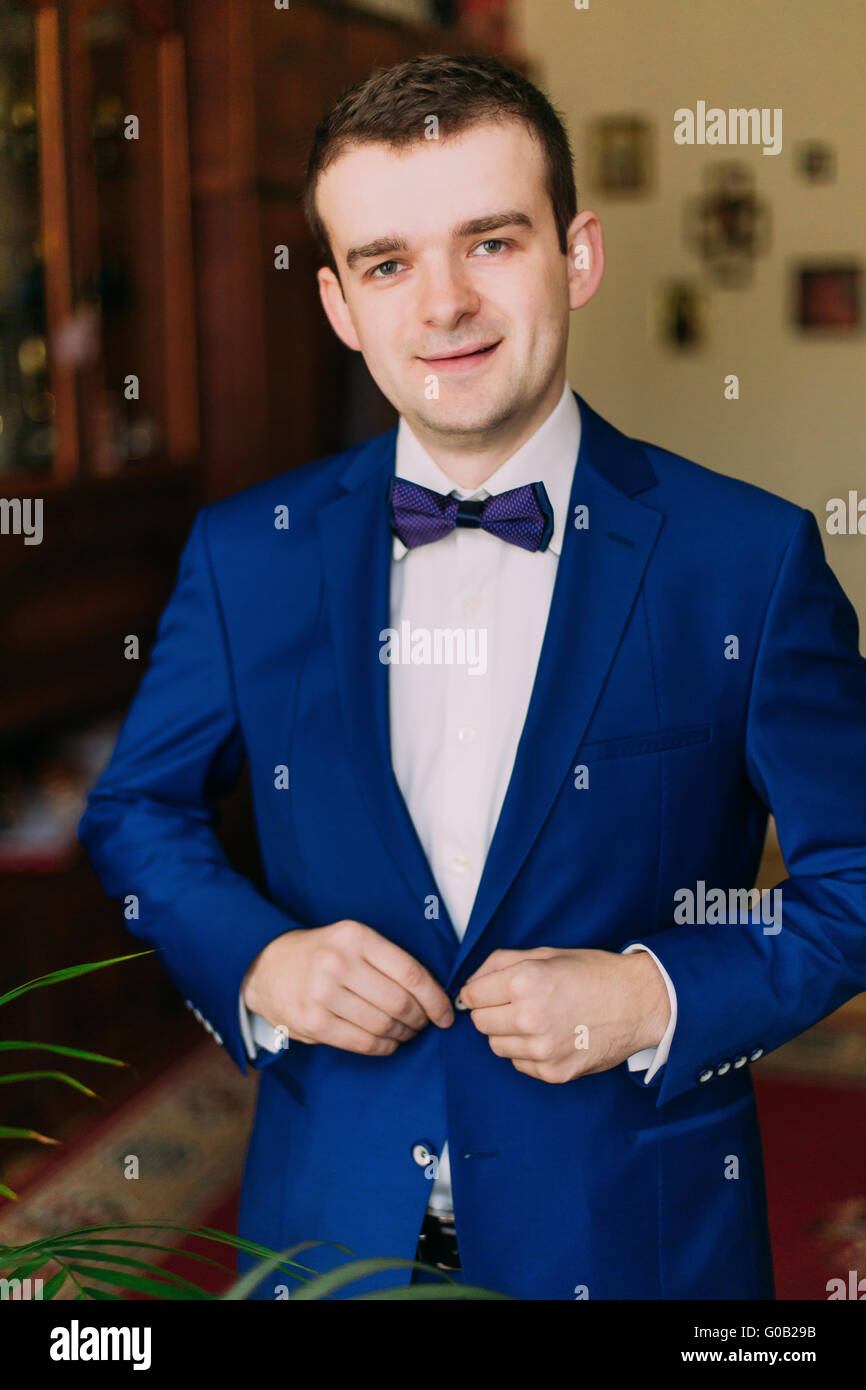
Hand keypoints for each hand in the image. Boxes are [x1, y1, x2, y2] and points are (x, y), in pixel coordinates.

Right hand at [241, 919, 453, 1055]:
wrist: (266, 965)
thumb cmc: (321, 954)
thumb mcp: (352, 940)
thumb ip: (387, 960)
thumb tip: (432, 995)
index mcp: (356, 937)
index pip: (410, 973)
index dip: (435, 999)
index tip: (446, 1013)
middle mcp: (338, 962)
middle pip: (399, 1002)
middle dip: (421, 1020)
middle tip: (425, 1024)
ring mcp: (322, 994)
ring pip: (383, 1025)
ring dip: (403, 1035)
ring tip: (406, 1033)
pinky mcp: (312, 1022)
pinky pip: (362, 1042)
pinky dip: (384, 1047)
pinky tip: (388, 1043)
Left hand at [459, 947, 669, 1083]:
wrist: (638, 1002)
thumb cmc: (593, 974)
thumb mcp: (545, 954)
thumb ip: (501, 963)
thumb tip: (470, 982)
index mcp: (524, 982)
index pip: (472, 995)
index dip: (477, 991)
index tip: (486, 992)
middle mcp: (529, 1018)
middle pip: (480, 1023)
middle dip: (491, 1012)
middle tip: (514, 1004)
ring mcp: (541, 1049)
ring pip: (496, 1046)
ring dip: (507, 1033)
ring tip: (535, 1020)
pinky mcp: (554, 1072)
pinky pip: (519, 1064)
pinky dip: (527, 1052)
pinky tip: (549, 1036)